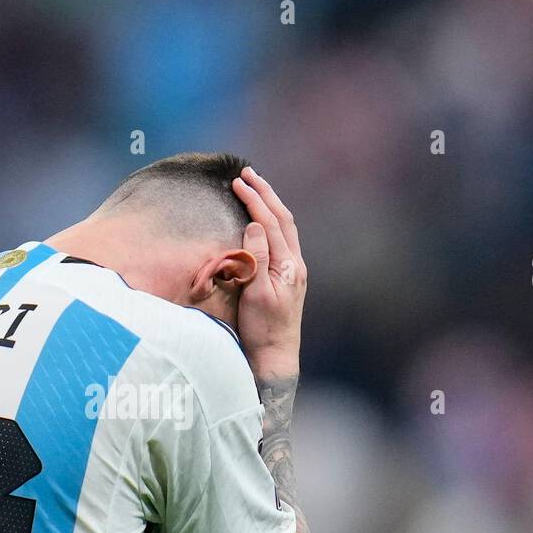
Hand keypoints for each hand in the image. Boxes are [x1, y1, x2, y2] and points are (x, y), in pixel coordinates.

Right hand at [232, 167, 306, 379]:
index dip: (255, 199)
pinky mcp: (287, 281)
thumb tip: (256, 224)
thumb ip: (257, 258)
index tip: (238, 182)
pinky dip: (271, 223)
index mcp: (288, 266)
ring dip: (270, 206)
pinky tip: (263, 221)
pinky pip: (281, 241)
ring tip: (255, 189)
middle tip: (247, 174)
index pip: (271, 223)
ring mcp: (292, 273)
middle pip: (283, 219)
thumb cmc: (263, 330)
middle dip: (266, 194)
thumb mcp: (256, 294)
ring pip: (284, 229)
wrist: (275, 359)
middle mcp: (295, 265)